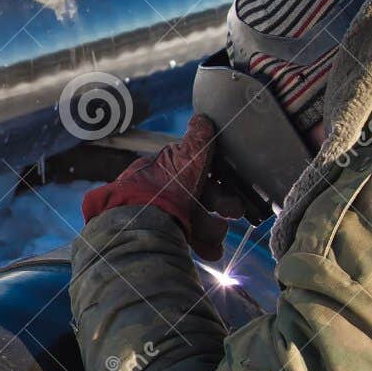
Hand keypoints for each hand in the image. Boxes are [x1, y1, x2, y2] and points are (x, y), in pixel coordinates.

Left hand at [82, 116, 244, 260]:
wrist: (136, 224)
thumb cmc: (165, 188)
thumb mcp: (188, 158)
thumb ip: (199, 140)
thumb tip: (202, 119)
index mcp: (167, 168)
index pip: (198, 170)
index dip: (219, 178)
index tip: (234, 188)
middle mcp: (162, 189)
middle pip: (198, 195)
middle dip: (221, 204)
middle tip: (234, 212)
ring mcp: (158, 213)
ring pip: (193, 219)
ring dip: (211, 229)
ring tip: (218, 241)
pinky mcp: (156, 234)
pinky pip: (182, 237)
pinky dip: (199, 243)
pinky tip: (211, 251)